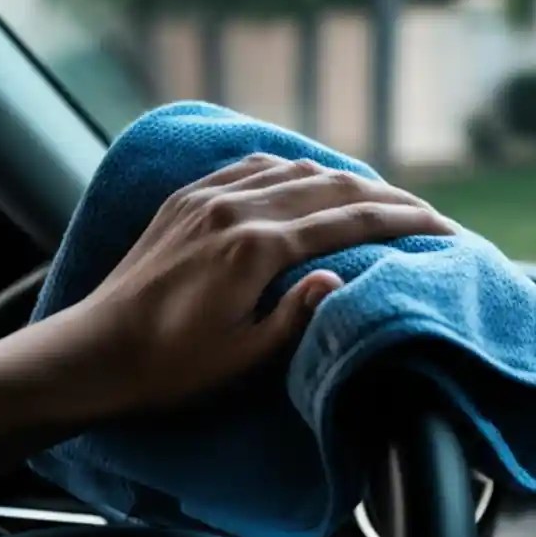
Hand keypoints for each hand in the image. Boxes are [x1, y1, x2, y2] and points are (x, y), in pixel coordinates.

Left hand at [61, 153, 452, 417]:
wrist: (91, 355)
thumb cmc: (171, 370)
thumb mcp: (245, 357)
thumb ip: (299, 313)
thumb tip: (340, 276)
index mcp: (257, 248)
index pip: (351, 220)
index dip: (405, 220)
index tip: (444, 227)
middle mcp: (235, 209)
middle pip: (332, 185)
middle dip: (387, 195)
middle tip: (425, 211)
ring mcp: (207, 197)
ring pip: (294, 168)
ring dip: (343, 178)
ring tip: (376, 197)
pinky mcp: (185, 199)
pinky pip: (251, 166)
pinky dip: (292, 168)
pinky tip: (306, 179)